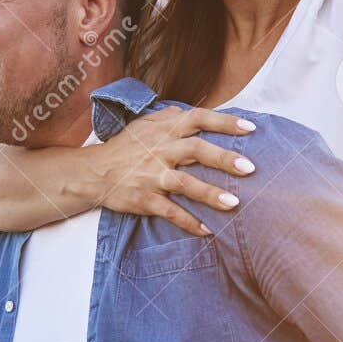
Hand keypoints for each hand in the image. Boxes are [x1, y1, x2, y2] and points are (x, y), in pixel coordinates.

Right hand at [95, 107, 257, 237]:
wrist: (93, 173)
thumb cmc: (123, 148)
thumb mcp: (142, 124)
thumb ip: (166, 116)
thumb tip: (184, 110)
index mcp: (164, 130)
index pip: (198, 118)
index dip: (224, 122)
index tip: (250, 128)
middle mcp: (160, 150)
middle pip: (196, 150)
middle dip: (224, 158)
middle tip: (250, 168)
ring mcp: (152, 175)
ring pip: (184, 183)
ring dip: (209, 194)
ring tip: (234, 203)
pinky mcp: (144, 199)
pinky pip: (169, 211)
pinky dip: (188, 222)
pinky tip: (207, 230)